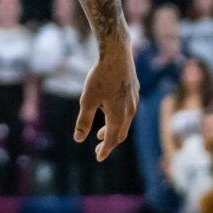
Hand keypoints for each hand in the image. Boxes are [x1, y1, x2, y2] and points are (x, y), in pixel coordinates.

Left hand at [76, 45, 137, 160]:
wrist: (117, 54)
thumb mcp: (87, 100)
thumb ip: (84, 121)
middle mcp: (129, 111)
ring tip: (101, 132)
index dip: (104, 151)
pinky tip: (109, 111)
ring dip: (113, 129)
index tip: (98, 158)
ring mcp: (134, 101)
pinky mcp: (134, 91)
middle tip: (99, 149)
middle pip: (120, 133)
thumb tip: (78, 139)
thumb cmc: (100, 77)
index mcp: (118, 116)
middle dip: (109, 143)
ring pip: (124, 121)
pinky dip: (118, 117)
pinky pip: (127, 110)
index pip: (111, 140)